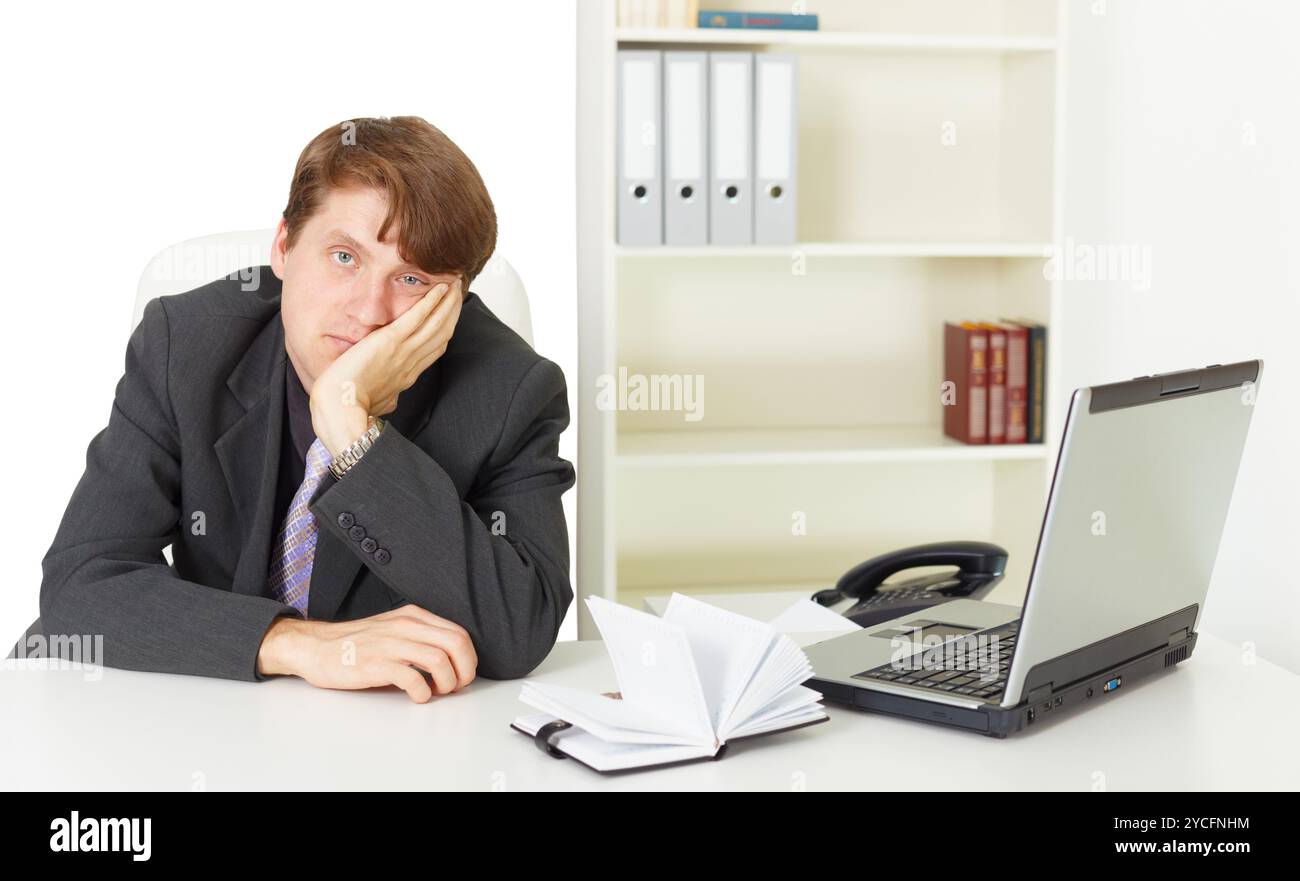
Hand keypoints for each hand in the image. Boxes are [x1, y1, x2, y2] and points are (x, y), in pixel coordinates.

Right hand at [257, 604, 477, 701]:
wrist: (315, 647)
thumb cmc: (355, 643)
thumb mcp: (393, 629)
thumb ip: (420, 637)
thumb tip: (452, 661)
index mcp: (412, 616)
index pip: (458, 633)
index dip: (468, 658)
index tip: (463, 674)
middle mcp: (404, 626)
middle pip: (456, 644)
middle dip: (465, 670)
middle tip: (456, 686)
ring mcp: (390, 644)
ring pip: (439, 660)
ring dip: (447, 682)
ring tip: (437, 691)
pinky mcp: (376, 664)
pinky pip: (413, 679)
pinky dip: (423, 692)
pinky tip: (418, 696)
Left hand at [310, 279, 463, 456]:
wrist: (340, 408)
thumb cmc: (349, 407)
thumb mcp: (375, 403)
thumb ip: (385, 397)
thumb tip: (389, 401)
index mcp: (407, 376)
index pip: (434, 351)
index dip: (445, 332)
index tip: (450, 318)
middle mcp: (411, 363)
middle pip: (442, 334)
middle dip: (453, 312)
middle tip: (460, 293)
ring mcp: (403, 351)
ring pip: (436, 324)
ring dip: (449, 303)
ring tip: (456, 284)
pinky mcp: (390, 341)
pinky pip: (418, 318)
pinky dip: (431, 302)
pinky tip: (440, 289)